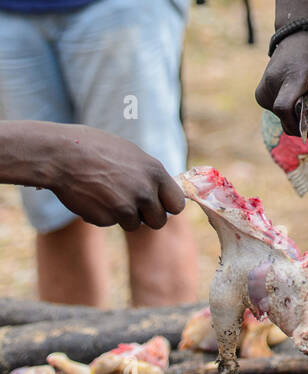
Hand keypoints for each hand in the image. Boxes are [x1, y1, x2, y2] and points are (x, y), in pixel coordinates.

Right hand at [44, 124, 186, 230]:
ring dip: (123, 216)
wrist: (64, 155)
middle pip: (159, 221)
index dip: (167, 206)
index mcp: (155, 172)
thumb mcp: (132, 155)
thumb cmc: (96, 148)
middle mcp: (145, 192)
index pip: (177, 203)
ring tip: (107, 194)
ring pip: (134, 225)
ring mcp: (126, 207)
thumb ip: (148, 175)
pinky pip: (111, 223)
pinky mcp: (107, 218)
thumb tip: (160, 191)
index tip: (158, 204)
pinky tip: (92, 197)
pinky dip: (103, 215)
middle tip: (132, 206)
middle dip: (147, 217)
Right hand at [255, 26, 307, 135]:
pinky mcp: (261, 91)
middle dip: (304, 121)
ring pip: (282, 116)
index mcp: (294, 74)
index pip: (284, 107)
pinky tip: (299, 93)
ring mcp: (264, 85)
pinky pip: (276, 111)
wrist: (301, 30)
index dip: (300, 123)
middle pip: (286, 117)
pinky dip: (289, 109)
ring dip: (298, 113)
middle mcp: (274, 80)